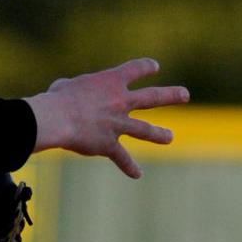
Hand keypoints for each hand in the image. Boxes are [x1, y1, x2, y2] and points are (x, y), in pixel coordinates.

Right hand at [26, 58, 189, 178]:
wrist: (57, 119)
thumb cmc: (55, 99)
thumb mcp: (64, 87)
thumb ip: (73, 89)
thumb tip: (66, 93)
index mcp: (110, 81)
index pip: (135, 69)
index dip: (145, 67)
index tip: (154, 67)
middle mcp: (120, 102)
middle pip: (152, 97)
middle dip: (171, 95)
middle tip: (185, 95)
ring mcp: (118, 124)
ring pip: (145, 130)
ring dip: (159, 134)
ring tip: (170, 137)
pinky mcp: (109, 145)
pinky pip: (122, 157)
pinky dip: (129, 167)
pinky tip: (137, 174)